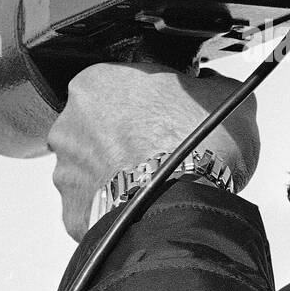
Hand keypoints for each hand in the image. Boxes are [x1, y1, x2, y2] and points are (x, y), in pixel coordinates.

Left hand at [47, 61, 259, 241]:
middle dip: (124, 137)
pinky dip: (111, 206)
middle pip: (98, 126)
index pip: (121, 85)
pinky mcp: (69, 209)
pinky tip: (140, 206)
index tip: (167, 117)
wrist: (182, 206)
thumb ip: (207, 83)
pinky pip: (91, 204)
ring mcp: (65, 168)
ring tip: (152, 184)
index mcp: (97, 81)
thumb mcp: (224, 95)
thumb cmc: (196, 147)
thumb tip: (210, 85)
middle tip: (160, 151)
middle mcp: (70, 122)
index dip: (148, 102)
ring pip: (91, 166)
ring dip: (114, 172)